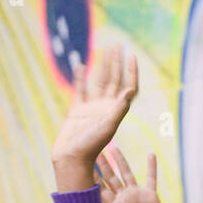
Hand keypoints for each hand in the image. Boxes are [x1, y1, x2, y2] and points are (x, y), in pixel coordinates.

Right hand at [51, 45, 138, 190]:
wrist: (71, 158)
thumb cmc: (90, 145)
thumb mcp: (107, 126)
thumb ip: (119, 108)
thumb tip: (131, 89)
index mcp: (115, 111)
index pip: (127, 87)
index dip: (131, 72)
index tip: (131, 55)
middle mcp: (105, 108)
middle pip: (114, 80)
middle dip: (117, 63)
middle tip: (118, 45)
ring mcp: (91, 109)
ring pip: (98, 82)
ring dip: (103, 67)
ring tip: (106, 51)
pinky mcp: (76, 111)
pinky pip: (80, 90)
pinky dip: (80, 78)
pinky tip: (81, 65)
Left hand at [97, 149, 177, 202]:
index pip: (101, 190)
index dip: (93, 178)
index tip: (83, 166)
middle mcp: (124, 198)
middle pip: (111, 178)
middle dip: (102, 165)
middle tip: (93, 150)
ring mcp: (137, 196)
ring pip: (127, 174)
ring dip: (121, 161)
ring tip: (113, 147)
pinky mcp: (151, 195)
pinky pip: (151, 178)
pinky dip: (152, 167)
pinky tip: (151, 154)